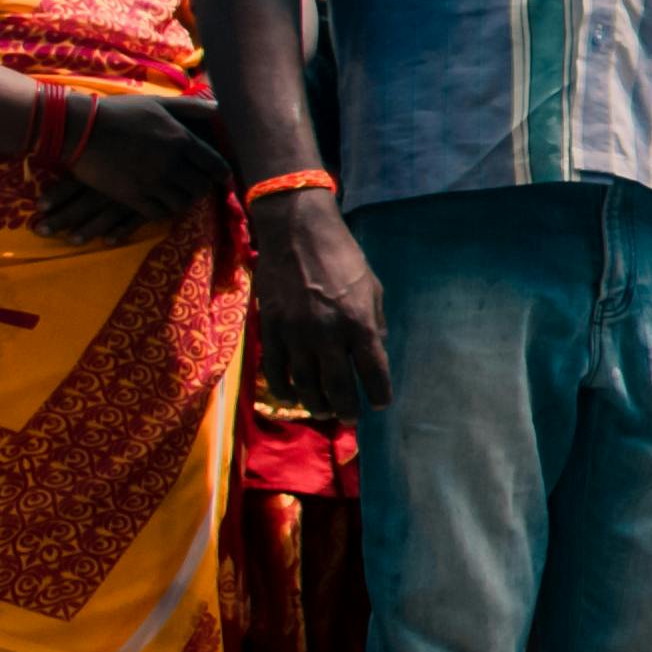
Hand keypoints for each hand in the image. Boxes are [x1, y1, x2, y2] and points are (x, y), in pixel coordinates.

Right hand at [42, 90, 228, 243]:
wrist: (80, 129)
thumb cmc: (119, 113)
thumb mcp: (156, 104)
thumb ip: (189, 108)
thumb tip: (219, 106)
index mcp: (180, 139)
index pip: (213, 163)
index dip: (221, 173)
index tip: (224, 179)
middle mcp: (171, 162)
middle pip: (200, 186)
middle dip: (201, 188)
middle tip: (197, 188)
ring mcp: (152, 181)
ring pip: (182, 203)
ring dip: (183, 201)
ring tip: (179, 197)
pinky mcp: (133, 196)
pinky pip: (159, 213)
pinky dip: (163, 211)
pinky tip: (160, 205)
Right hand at [247, 184, 391, 412]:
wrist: (296, 233)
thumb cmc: (342, 257)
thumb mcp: (372, 287)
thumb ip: (374, 322)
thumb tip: (376, 353)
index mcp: (360, 323)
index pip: (374, 372)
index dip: (379, 394)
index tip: (380, 404)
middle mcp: (328, 334)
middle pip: (338, 386)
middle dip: (346, 408)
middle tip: (349, 418)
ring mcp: (296, 334)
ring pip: (305, 384)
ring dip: (315, 404)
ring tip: (323, 412)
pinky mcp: (271, 330)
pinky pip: (275, 371)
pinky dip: (284, 389)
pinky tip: (293, 396)